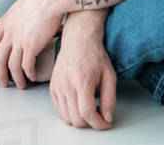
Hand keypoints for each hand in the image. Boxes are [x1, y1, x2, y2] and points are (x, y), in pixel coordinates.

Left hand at [0, 0, 62, 89]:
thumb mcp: (21, 7)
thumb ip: (16, 18)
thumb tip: (18, 23)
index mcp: (6, 22)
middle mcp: (10, 32)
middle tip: (3, 83)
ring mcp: (20, 39)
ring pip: (12, 65)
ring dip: (16, 78)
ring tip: (21, 86)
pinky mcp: (32, 45)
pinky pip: (27, 65)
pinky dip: (29, 73)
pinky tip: (33, 77)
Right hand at [50, 14, 116, 128]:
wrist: (78, 40)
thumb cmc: (94, 55)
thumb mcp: (109, 76)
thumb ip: (110, 99)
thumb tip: (107, 117)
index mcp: (82, 81)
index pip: (87, 113)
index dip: (99, 123)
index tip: (106, 123)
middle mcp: (67, 84)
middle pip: (76, 119)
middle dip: (91, 123)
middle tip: (99, 116)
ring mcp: (57, 86)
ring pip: (67, 118)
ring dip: (80, 120)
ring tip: (89, 111)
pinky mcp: (53, 87)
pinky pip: (59, 111)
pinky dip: (69, 115)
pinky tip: (78, 107)